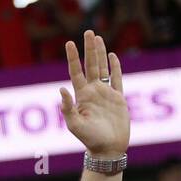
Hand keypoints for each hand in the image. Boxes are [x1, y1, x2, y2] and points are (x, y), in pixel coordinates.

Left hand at [60, 31, 128, 158]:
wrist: (108, 149)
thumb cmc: (90, 140)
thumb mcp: (76, 125)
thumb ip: (68, 109)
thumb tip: (61, 90)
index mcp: (82, 97)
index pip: (76, 72)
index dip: (73, 58)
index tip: (69, 43)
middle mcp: (93, 92)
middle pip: (91, 65)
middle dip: (89, 49)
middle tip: (88, 31)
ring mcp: (105, 94)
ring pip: (103, 68)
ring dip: (100, 53)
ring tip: (97, 38)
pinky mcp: (118, 98)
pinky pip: (117, 78)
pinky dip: (115, 67)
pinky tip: (112, 56)